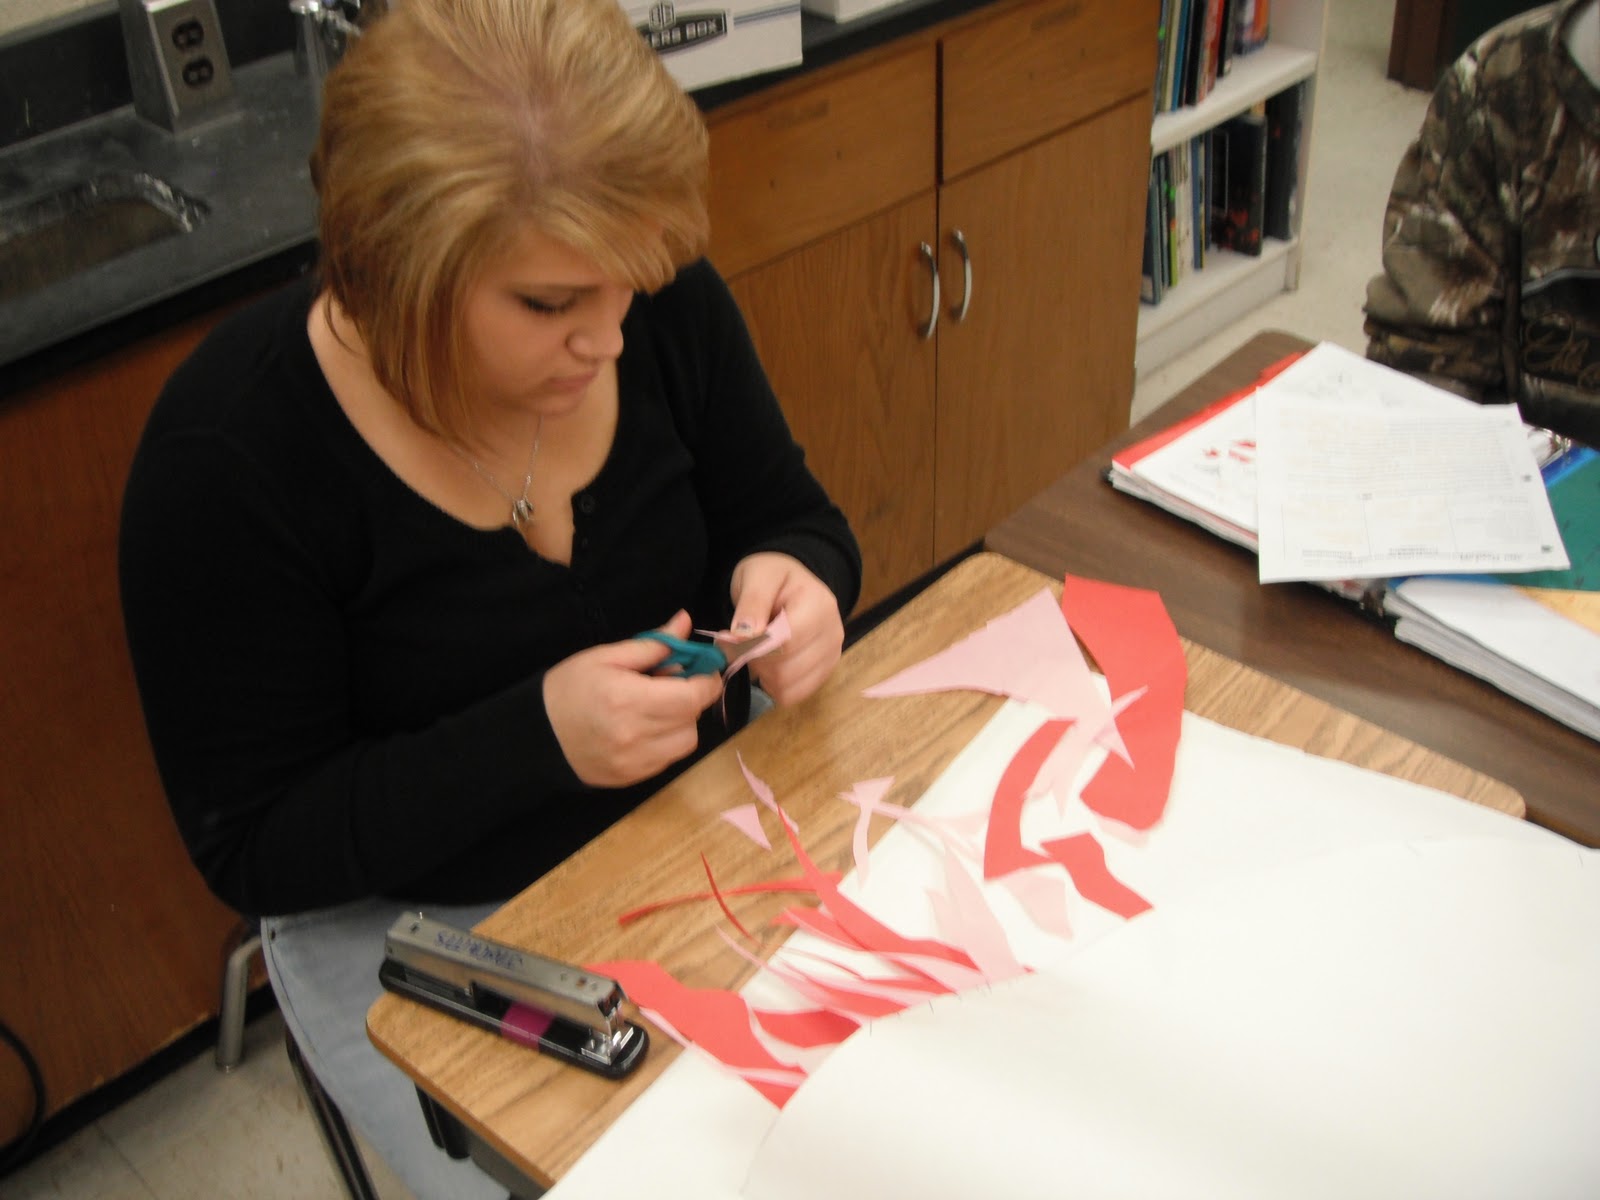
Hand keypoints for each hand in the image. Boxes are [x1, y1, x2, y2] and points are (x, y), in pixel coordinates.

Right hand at [544, 610, 723, 786]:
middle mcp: (636, 735)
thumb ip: (653, 643)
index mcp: (630, 699)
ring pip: (687, 742)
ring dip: (682, 722)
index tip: (701, 669)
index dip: (707, 680)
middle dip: (691, 697)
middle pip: (693, 718)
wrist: (536, 734)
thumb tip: (685, 622)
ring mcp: (635, 762)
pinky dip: (667, 741)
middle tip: (671, 684)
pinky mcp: (632, 779)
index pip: (694, 695)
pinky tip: (645, 728)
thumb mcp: (606, 656)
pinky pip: (669, 759)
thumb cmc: (569, 688)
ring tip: (657, 708)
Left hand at [729, 552, 844, 705]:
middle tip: (740, 644)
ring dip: (763, 675)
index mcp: (820, 605)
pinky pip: (793, 695)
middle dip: (754, 661)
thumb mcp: (757, 576)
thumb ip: (752, 603)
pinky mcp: (824, 674)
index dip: (752, 647)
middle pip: (785, 670)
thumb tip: (743, 635)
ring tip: (756, 652)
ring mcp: (832, 656)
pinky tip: (768, 665)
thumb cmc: (772, 577)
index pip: (785, 643)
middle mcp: (834, 634)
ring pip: (788, 688)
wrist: (789, 585)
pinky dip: (774, 686)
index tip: (728, 639)